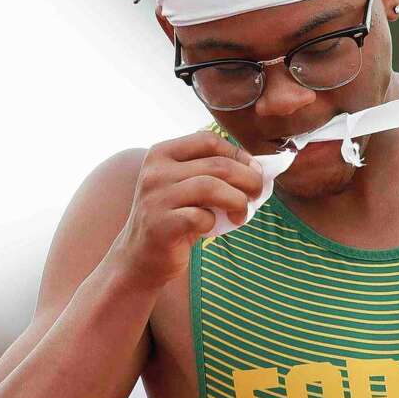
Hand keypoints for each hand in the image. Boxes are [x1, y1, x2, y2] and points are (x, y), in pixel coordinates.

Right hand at [107, 130, 263, 290]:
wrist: (140, 256)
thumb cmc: (174, 218)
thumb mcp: (187, 186)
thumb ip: (212, 172)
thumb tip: (257, 168)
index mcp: (162, 153)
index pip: (208, 141)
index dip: (239, 154)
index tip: (254, 171)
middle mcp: (156, 171)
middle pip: (217, 164)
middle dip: (248, 179)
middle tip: (257, 195)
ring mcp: (155, 198)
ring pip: (211, 187)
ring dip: (237, 201)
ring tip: (240, 215)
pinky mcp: (160, 225)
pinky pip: (201, 217)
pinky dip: (214, 222)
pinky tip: (210, 228)